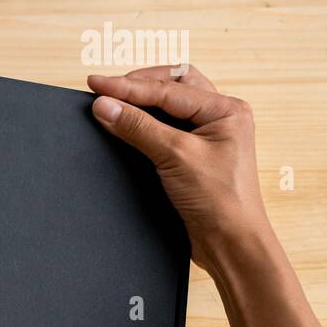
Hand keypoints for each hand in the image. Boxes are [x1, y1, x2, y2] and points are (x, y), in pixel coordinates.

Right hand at [88, 65, 269, 272]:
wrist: (231, 243)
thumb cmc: (220, 202)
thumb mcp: (175, 157)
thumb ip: (137, 127)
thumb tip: (104, 106)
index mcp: (226, 110)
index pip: (166, 89)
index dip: (126, 87)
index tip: (95, 85)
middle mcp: (219, 117)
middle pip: (173, 83)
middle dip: (139, 83)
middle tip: (107, 89)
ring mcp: (207, 135)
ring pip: (169, 102)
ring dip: (142, 100)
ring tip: (114, 101)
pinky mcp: (193, 154)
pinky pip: (165, 125)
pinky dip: (144, 121)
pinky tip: (126, 124)